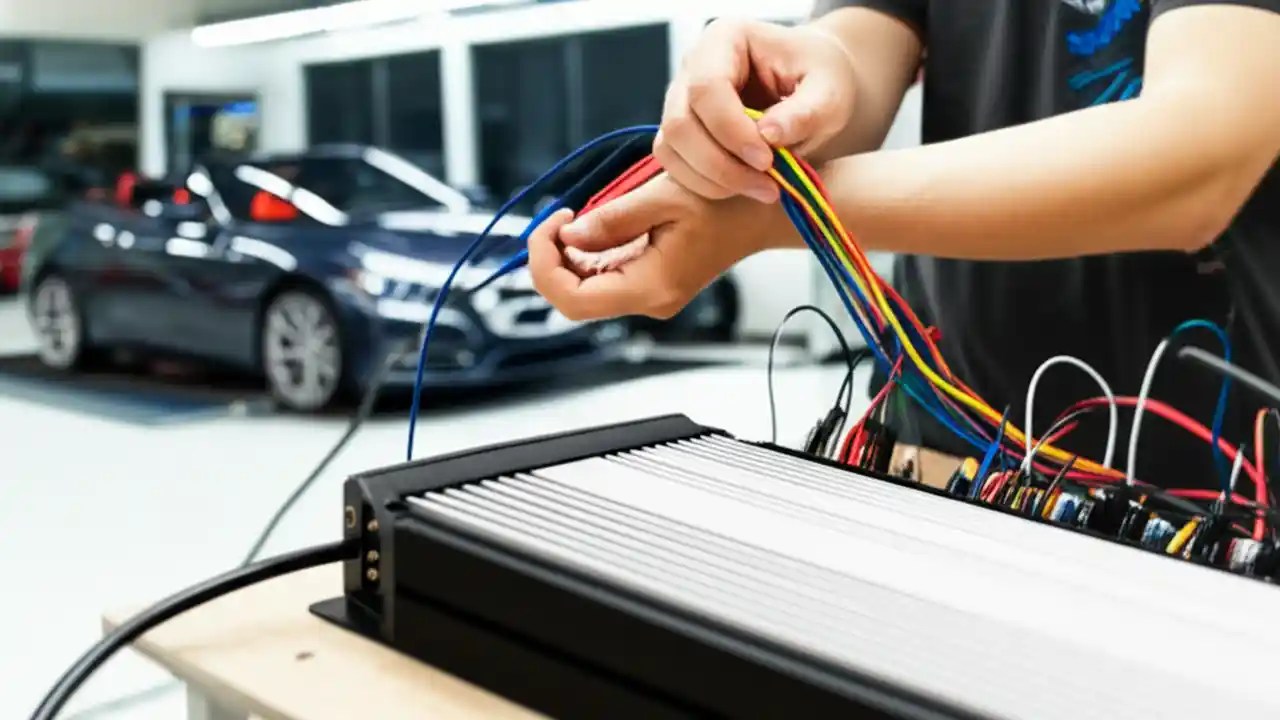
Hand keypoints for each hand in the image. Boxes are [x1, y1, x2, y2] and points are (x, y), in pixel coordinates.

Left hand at [529, 174, 791, 321]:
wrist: (762, 213)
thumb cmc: (726, 201)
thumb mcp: (664, 197)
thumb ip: (612, 220)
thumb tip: (567, 237)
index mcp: (651, 286)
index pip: (573, 300)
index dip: (546, 265)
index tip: (553, 224)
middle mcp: (648, 301)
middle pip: (574, 299)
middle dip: (551, 260)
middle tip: (558, 217)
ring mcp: (648, 296)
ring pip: (584, 291)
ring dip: (566, 257)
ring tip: (572, 218)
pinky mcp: (649, 284)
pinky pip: (602, 279)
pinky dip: (584, 256)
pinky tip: (589, 227)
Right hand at [655, 19, 857, 203]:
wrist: (813, 84)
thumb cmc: (820, 78)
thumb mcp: (829, 90)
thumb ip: (805, 112)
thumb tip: (769, 136)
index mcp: (724, 40)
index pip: (707, 87)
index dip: (732, 131)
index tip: (767, 161)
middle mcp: (692, 67)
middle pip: (680, 124)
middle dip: (721, 165)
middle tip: (767, 186)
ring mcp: (680, 100)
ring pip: (671, 149)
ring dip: (713, 180)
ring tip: (761, 189)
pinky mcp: (682, 132)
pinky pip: (675, 165)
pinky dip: (705, 185)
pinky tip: (743, 187)